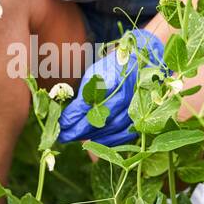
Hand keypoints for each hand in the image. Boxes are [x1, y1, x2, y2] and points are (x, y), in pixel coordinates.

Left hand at [57, 27, 166, 146]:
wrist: (142, 63)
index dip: (72, 116)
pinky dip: (110, 140)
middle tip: (64, 137)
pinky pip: (125, 133)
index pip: (87, 103)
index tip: (61, 124)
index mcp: (111, 79)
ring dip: (92, 137)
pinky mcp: (142, 115)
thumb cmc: (114, 67)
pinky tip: (97, 141)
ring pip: (111, 128)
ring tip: (77, 139)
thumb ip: (83, 92)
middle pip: (99, 118)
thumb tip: (68, 114)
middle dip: (78, 130)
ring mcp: (135, 106)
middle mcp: (125, 94)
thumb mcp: (95, 73)